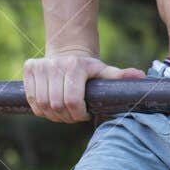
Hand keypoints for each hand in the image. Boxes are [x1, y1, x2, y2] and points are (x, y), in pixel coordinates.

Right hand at [23, 52, 145, 122]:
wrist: (67, 52)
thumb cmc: (90, 68)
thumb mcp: (104, 72)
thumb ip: (120, 77)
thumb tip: (141, 76)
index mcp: (74, 66)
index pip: (71, 101)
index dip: (77, 113)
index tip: (83, 113)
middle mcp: (54, 64)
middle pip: (56, 105)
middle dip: (66, 116)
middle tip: (74, 115)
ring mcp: (39, 66)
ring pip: (42, 105)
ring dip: (53, 115)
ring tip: (64, 112)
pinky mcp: (28, 69)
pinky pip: (32, 100)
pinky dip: (41, 109)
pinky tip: (52, 107)